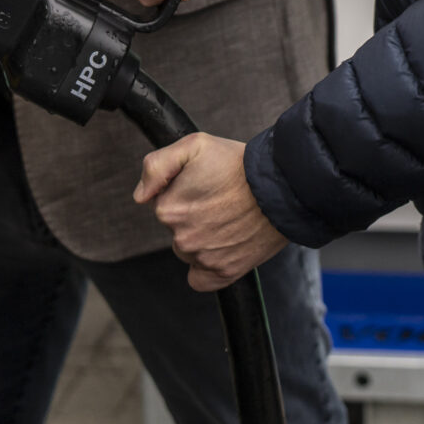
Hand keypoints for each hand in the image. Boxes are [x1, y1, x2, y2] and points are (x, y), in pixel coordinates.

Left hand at [135, 133, 285, 291]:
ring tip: (230, 217)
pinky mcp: (223, 273)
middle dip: (194, 213)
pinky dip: (207, 268)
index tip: (205, 184)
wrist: (282, 188)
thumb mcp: (194, 145)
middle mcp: (181, 238)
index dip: (184, 190)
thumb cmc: (239, 165)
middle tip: (221, 198)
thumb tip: (140, 196)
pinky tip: (222, 249)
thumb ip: (156, 165)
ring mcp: (202, 258)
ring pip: (190, 250)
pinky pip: (200, 279)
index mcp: (168, 208)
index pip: (164, 203)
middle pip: (177, 227)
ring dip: (203, 237)